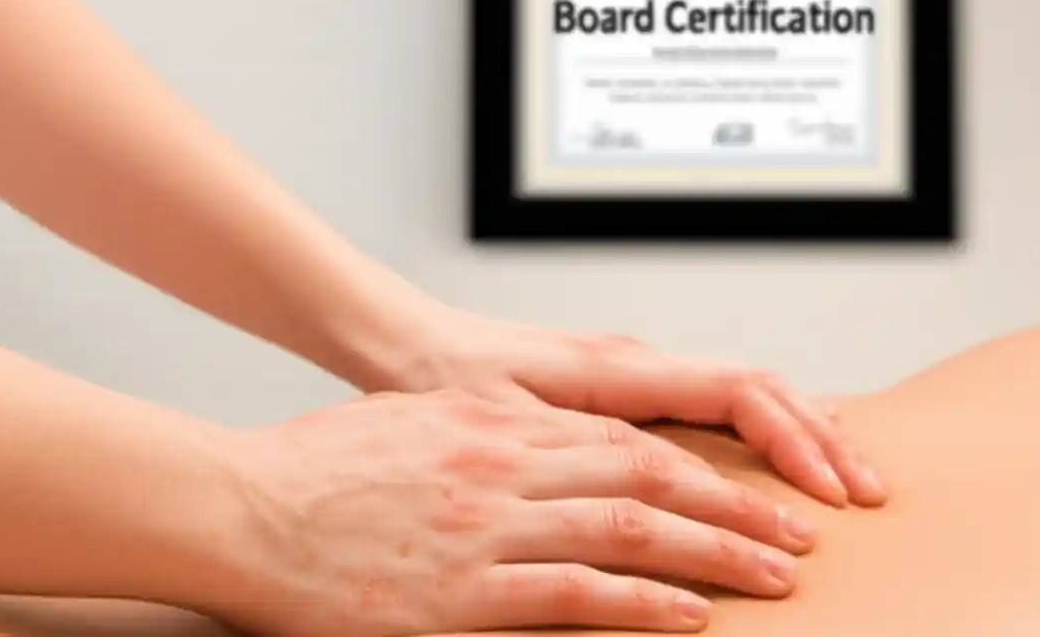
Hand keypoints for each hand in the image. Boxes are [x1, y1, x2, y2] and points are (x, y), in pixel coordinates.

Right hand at [205, 390, 815, 635]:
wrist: (248, 507)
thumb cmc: (317, 468)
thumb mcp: (411, 424)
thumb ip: (481, 431)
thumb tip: (534, 446)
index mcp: (496, 424)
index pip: (623, 440)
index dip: (696, 466)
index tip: (744, 487)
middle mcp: (506, 464)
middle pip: (647, 479)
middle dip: (731, 507)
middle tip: (791, 532)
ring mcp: (490, 526)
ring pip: (631, 531)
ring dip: (712, 554)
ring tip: (772, 575)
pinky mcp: (466, 590)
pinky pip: (575, 593)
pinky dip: (641, 604)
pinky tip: (687, 616)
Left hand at [374, 308, 884, 508]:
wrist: (403, 344)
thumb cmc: (443, 381)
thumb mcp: (508, 426)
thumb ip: (584, 445)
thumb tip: (663, 483)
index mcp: (619, 368)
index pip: (739, 391)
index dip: (794, 440)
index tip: (828, 493)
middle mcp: (637, 362)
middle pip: (758, 386)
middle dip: (819, 437)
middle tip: (867, 492)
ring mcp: (632, 372)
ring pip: (741, 390)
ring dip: (797, 430)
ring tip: (842, 472)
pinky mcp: (619, 388)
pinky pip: (710, 400)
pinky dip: (757, 426)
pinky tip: (773, 453)